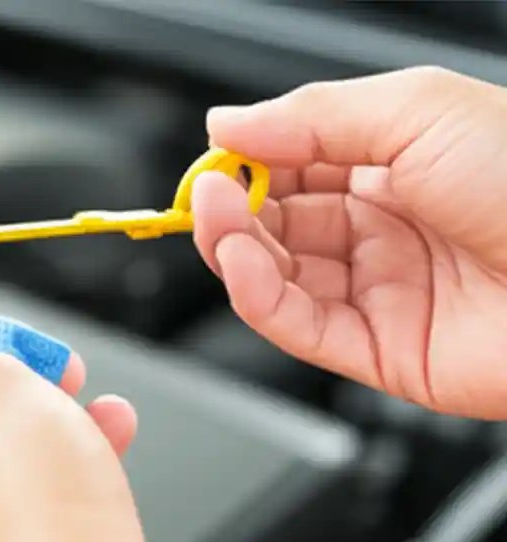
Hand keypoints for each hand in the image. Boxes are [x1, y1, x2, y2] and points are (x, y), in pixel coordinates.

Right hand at [193, 66, 506, 419]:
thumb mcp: (416, 110)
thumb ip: (311, 117)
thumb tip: (227, 123)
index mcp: (396, 169)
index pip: (293, 170)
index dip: (245, 164)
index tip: (213, 158)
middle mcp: (384, 232)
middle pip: (276, 226)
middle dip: (231, 208)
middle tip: (205, 193)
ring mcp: (380, 293)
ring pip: (276, 277)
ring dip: (234, 249)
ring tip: (217, 220)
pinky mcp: (380, 351)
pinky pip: (298, 326)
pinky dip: (256, 295)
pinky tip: (241, 263)